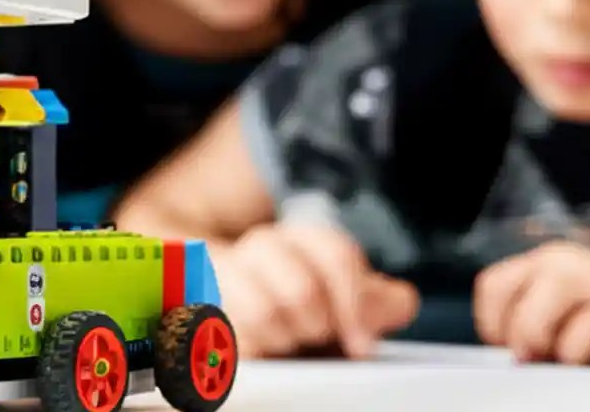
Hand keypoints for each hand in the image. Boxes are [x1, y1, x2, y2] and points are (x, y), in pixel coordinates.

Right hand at [213, 224, 418, 358]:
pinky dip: (248, 349)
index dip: (354, 304)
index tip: (361, 345)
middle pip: (302, 290)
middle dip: (316, 327)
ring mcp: (225, 272)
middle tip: (313, 338)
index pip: (336, 255)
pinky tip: (253, 349)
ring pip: (262, 311)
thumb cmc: (304, 312)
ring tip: (282, 343)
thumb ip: (383, 301)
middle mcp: (263, 246)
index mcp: (305, 239)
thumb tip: (389, 306)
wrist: (231, 309)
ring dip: (282, 340)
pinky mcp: (199, 304)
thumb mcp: (350, 301)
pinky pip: (227, 334)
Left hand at [475, 241, 589, 365]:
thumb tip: (505, 348)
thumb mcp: (570, 307)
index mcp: (551, 261)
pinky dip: (577, 357)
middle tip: (537, 358)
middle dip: (516, 338)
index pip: (492, 285)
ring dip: (543, 346)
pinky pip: (575, 340)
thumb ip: (536, 314)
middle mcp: (568, 264)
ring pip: (533, 320)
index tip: (509, 347)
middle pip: (506, 299)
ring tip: (564, 357)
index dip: (493, 322)